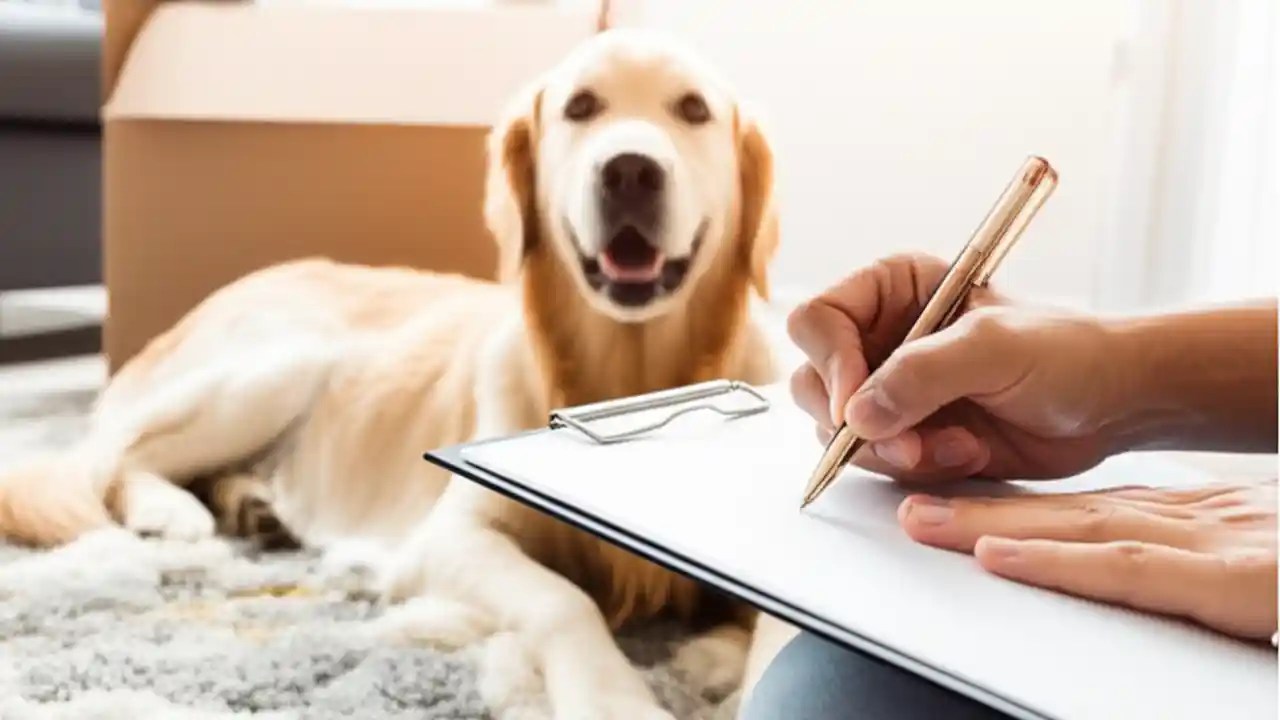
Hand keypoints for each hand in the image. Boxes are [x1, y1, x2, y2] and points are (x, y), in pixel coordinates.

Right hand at [787, 253, 1133, 482]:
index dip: (829, 365)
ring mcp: (890, 390)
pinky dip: (916, 468)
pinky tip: (966, 454)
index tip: (855, 407)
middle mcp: (881, 337)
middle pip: (814, 383)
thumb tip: (855, 415)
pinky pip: (875, 461)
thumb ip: (921, 374)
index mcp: (893, 289)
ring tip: (961, 444)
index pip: (817, 321)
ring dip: (897, 451)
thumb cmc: (1069, 354)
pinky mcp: (907, 433)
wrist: (1111, 407)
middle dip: (862, 423)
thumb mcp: (995, 349)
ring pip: (840, 432)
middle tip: (911, 444)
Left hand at [897, 479, 1277, 640]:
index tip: (956, 508)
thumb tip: (1143, 575)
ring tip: (925, 523)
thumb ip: (1204, 570)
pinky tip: (1000, 557)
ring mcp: (1220, 547)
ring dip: (997, 522)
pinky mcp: (1247, 582)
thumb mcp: (1268, 569)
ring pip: (1085, 528)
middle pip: (1072, 515)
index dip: (1022, 510)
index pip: (1096, 513)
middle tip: (912, 512)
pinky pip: (1135, 570)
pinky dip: (1063, 561)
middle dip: (986, 510)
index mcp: (1205, 526)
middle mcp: (1200, 526)